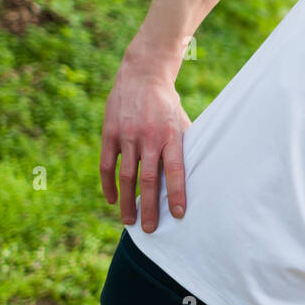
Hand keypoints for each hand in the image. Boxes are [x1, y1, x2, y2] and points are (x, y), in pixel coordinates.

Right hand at [99, 64, 191, 232]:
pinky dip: (108, 184)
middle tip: (150, 230)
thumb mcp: (181, 120)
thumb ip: (185, 145)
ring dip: (127, 202)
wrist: (142, 75)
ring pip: (126, 176)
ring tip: (130, 222)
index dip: (177, 193)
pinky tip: (112, 199)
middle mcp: (148, 137)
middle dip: (149, 207)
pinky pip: (107, 165)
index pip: (175, 170)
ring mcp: (126, 135)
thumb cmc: (166, 104)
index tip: (179, 214)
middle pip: (148, 179)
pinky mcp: (109, 133)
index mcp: (170, 135)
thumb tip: (197, 173)